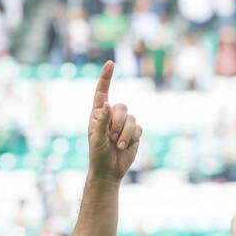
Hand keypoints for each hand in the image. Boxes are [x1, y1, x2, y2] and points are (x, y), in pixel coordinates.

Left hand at [87, 61, 141, 181]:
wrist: (109, 171)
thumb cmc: (98, 155)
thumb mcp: (97, 139)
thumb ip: (101, 121)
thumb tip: (107, 104)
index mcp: (98, 114)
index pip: (102, 92)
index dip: (106, 78)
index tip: (110, 64)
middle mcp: (112, 116)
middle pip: (122, 106)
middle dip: (118, 123)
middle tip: (111, 137)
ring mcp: (124, 124)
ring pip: (131, 118)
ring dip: (124, 133)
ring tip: (117, 145)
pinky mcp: (134, 132)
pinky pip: (138, 128)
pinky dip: (132, 138)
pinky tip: (125, 146)